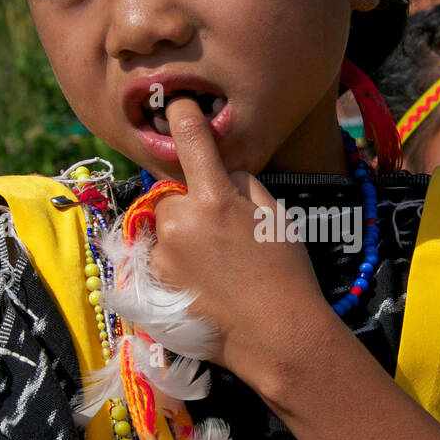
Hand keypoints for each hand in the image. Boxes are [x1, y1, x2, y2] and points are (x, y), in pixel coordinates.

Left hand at [146, 95, 335, 385]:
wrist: (275, 336)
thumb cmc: (286, 273)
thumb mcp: (274, 214)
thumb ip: (240, 182)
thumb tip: (220, 167)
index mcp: (214, 198)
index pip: (189, 138)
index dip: (183, 114)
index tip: (177, 103)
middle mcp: (179, 221)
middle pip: (172, 193)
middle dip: (189, 202)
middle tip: (221, 231)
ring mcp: (161, 255)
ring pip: (163, 226)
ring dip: (179, 233)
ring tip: (215, 263)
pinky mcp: (153, 282)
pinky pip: (158, 257)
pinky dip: (173, 262)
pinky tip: (203, 282)